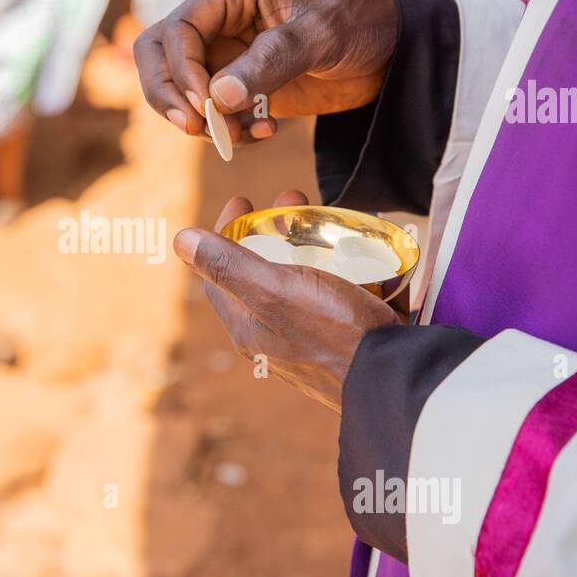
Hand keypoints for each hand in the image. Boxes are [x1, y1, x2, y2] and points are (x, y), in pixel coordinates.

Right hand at [133, 0, 398, 149]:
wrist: (394, 49)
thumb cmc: (361, 21)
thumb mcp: (320, 34)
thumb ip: (270, 62)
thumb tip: (217, 97)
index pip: (176, 30)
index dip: (182, 71)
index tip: (207, 106)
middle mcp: (220, 20)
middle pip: (159, 56)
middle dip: (170, 95)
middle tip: (196, 127)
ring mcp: (229, 54)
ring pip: (181, 89)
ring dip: (201, 121)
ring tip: (240, 136)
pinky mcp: (243, 85)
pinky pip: (215, 113)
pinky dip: (229, 131)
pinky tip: (266, 134)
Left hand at [174, 190, 401, 412]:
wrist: (395, 378)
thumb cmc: (331, 333)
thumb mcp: (273, 290)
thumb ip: (227, 265)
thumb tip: (180, 240)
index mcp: (248, 326)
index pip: (221, 271)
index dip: (225, 232)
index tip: (243, 199)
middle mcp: (275, 336)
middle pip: (264, 272)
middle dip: (274, 231)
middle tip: (291, 200)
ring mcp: (314, 339)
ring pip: (305, 281)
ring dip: (312, 246)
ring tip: (330, 219)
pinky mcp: (351, 339)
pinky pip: (341, 294)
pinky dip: (348, 267)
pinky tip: (364, 250)